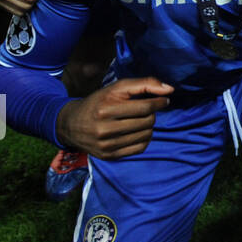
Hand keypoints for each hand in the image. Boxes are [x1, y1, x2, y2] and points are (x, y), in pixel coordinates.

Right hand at [56, 77, 173, 158]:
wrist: (71, 124)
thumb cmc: (99, 102)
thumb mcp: (117, 88)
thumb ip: (144, 84)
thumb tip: (169, 90)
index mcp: (105, 109)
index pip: (145, 107)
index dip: (159, 102)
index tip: (164, 100)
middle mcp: (104, 129)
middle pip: (147, 122)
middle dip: (152, 113)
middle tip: (146, 109)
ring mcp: (106, 146)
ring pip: (146, 135)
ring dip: (149, 126)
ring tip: (140, 120)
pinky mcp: (109, 156)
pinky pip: (140, 148)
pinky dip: (144, 138)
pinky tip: (137, 131)